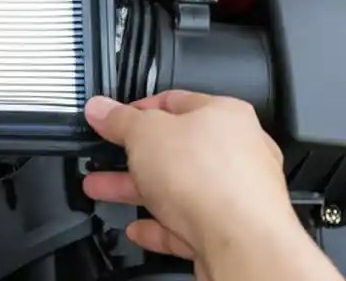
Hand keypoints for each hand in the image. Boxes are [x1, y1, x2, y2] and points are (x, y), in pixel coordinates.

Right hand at [82, 92, 318, 279]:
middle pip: (174, 149)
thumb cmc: (212, 180)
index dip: (138, 108)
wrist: (242, 244)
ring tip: (102, 189)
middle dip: (132, 156)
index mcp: (225, 116)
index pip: (175, 102)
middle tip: (104, 156)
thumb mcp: (146, 134)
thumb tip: (102, 109)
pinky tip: (139, 228)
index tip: (112, 118)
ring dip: (136, 190)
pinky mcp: (228, 231)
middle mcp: (237, 152)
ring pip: (177, 188)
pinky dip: (160, 226)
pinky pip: (187, 224)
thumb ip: (120, 120)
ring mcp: (234, 194)